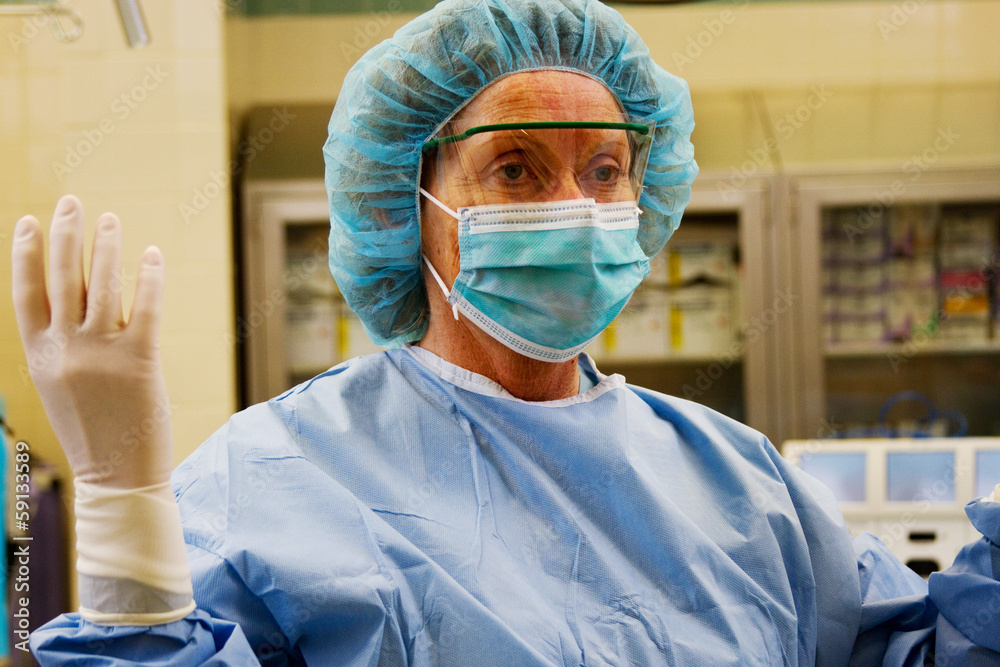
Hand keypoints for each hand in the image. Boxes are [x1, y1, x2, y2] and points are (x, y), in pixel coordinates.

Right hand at [11, 195, 172, 488]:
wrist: (118, 477)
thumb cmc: (93, 431)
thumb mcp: (60, 387)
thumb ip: (61, 346)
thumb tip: (76, 303)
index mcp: (39, 356)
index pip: (25, 294)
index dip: (25, 254)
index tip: (28, 220)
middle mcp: (65, 350)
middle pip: (61, 279)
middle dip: (64, 235)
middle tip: (70, 202)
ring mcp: (101, 354)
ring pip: (102, 285)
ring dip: (106, 247)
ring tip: (111, 220)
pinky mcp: (140, 361)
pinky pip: (146, 306)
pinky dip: (149, 276)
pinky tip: (151, 254)